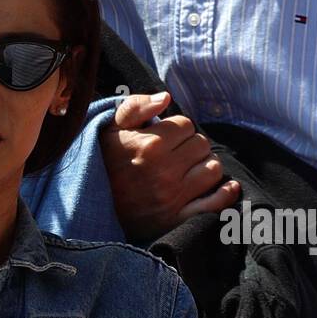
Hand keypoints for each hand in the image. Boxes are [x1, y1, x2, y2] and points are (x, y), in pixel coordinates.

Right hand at [99, 92, 239, 240]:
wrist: (90, 207)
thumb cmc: (104, 163)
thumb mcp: (111, 130)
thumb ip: (136, 107)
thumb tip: (166, 98)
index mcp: (150, 145)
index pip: (186, 125)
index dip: (177, 129)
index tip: (166, 138)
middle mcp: (165, 170)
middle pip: (202, 145)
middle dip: (192, 146)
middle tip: (177, 154)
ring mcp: (173, 196)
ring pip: (213, 169)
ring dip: (206, 167)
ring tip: (190, 170)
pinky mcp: (178, 218)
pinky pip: (215, 204)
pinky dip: (225, 194)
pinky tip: (226, 187)